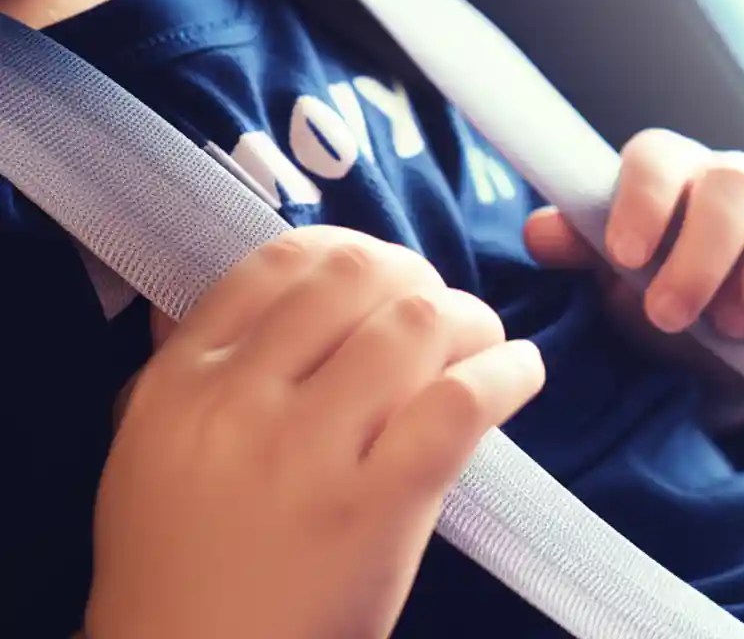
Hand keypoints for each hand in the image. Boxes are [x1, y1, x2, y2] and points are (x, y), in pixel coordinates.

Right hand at [86, 225, 544, 638]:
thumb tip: (263, 290)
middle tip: (440, 309)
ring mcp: (309, 454)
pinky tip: (520, 373)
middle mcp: (242, 402)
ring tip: (485, 342)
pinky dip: (506, 373)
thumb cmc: (182, 564)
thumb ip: (194, 363)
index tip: (386, 275)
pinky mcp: (376, 507)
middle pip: (358, 280)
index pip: (280, 263)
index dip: (351, 250)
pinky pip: (458, 404)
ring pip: (416, 326)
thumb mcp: (152, 448)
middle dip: (418, 278)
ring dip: (472, 319)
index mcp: (184, 381)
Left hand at [524, 128, 743, 346]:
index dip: (643, 199)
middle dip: (701, 257)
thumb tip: (541, 233)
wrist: (708, 357)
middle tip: (671, 317)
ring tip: (734, 328)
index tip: (626, 257)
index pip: (656, 156)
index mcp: (668, 176)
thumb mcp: (605, 282)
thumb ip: (576, 251)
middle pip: (733, 183)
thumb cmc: (651, 302)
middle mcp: (733, 181)